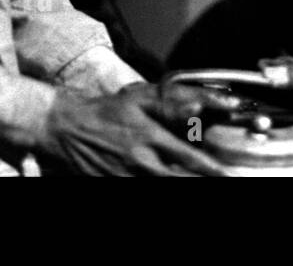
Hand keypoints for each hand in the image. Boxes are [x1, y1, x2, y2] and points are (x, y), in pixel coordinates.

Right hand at [39, 82, 239, 175]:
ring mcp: (126, 177)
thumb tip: (199, 106)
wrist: (67, 128)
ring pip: (161, 188)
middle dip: (199, 181)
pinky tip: (167, 181)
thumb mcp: (137, 100)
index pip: (187, 158)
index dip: (209, 168)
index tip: (225, 173)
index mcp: (149, 137)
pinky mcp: (113, 185)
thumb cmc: (105, 112)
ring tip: (198, 183)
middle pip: (177, 179)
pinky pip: (138, 191)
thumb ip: (169, 104)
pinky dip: (155, 189)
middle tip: (220, 180)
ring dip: (181, 185)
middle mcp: (140, 161)